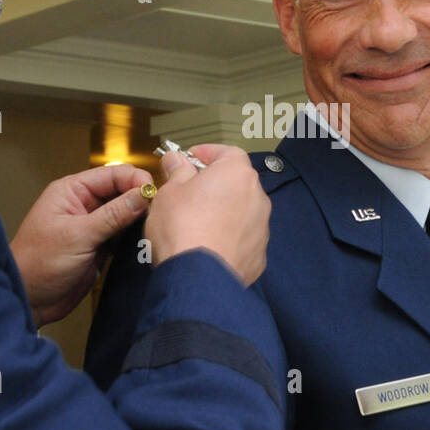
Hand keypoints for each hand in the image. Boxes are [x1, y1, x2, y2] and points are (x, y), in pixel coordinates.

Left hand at [11, 164, 153, 326]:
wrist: (29, 301)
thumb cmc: (38, 264)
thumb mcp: (78, 236)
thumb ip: (113, 215)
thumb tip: (143, 194)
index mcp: (72, 191)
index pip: (112, 174)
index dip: (135, 180)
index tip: (154, 194)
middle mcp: (83, 204)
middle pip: (122, 191)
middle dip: (141, 198)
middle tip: (159, 211)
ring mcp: (93, 226)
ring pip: (126, 213)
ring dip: (140, 218)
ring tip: (156, 225)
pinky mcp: (100, 246)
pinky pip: (123, 234)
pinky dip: (135, 236)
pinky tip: (146, 239)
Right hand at [145, 144, 269, 286]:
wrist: (198, 277)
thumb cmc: (183, 228)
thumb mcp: (169, 192)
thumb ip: (176, 172)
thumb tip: (176, 160)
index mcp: (236, 174)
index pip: (227, 152)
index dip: (207, 153)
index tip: (189, 159)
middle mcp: (257, 197)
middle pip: (236, 183)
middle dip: (214, 185)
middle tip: (188, 192)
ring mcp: (261, 228)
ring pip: (241, 212)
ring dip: (223, 212)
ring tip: (196, 223)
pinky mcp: (258, 255)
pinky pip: (242, 239)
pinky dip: (228, 238)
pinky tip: (207, 245)